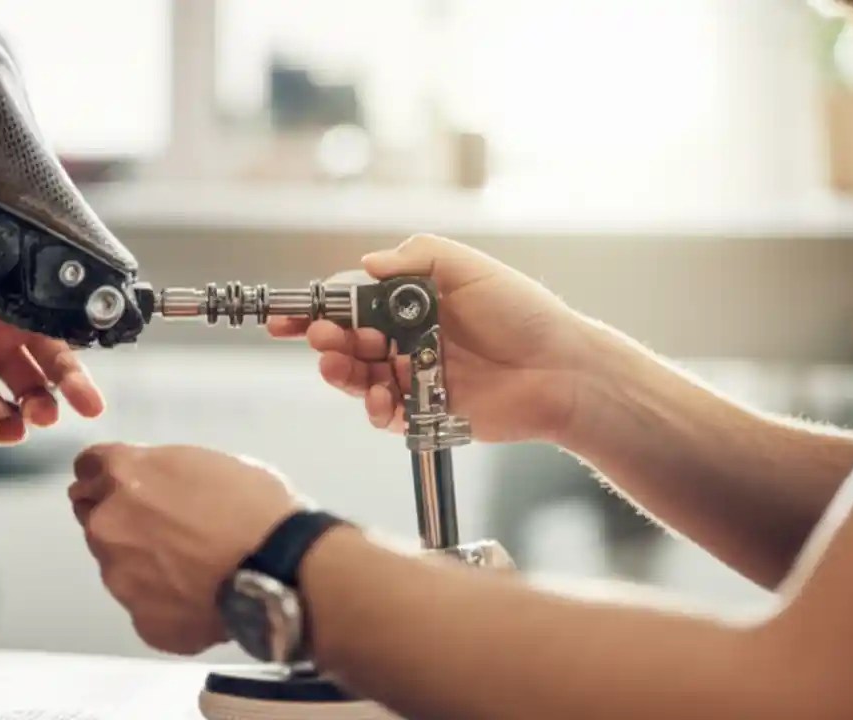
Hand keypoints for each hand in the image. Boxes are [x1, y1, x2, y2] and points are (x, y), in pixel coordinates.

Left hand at [0, 215, 103, 443]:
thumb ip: (15, 262)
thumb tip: (60, 271)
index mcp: (14, 309)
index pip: (55, 351)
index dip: (74, 381)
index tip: (92, 407)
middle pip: (31, 385)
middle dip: (42, 407)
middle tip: (42, 414)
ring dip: (3, 424)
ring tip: (3, 428)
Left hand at [69, 443, 302, 654]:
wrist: (281, 567)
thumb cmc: (256, 508)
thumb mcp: (207, 462)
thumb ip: (162, 473)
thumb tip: (156, 488)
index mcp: (125, 476)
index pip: (88, 467)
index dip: (104, 475)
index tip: (115, 482)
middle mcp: (110, 524)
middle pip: (96, 517)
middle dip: (122, 521)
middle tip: (165, 530)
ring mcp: (120, 577)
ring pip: (119, 565)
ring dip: (144, 564)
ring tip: (193, 567)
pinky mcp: (142, 620)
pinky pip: (145, 607)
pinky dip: (165, 602)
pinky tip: (201, 595)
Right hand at [268, 234, 595, 443]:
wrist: (562, 370)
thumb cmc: (523, 314)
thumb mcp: (471, 268)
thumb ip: (417, 258)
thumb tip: (366, 264)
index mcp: (414, 302)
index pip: (354, 302)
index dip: (320, 308)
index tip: (290, 314)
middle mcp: (408, 338)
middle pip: (348, 341)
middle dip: (325, 340)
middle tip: (318, 339)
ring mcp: (414, 375)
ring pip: (358, 378)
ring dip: (340, 373)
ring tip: (336, 368)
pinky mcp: (425, 411)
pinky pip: (384, 412)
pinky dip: (372, 406)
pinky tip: (378, 398)